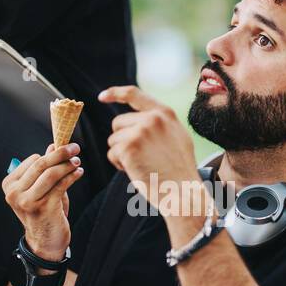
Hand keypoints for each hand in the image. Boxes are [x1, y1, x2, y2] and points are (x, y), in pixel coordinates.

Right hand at [2, 143, 83, 260]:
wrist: (45, 242)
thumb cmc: (43, 213)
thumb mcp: (40, 189)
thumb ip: (44, 169)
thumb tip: (52, 146)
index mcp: (9, 186)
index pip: (31, 161)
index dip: (50, 154)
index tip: (65, 149)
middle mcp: (15, 193)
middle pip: (41, 165)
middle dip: (60, 154)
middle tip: (75, 148)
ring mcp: (28, 201)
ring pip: (51, 173)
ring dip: (67, 165)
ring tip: (77, 162)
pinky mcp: (44, 207)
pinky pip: (61, 185)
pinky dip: (72, 176)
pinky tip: (78, 172)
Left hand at [98, 85, 199, 217]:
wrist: (183, 192)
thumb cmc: (180, 171)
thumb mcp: (177, 137)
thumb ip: (160, 123)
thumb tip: (141, 117)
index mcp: (164, 113)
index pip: (134, 94)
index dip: (115, 93)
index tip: (102, 97)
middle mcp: (152, 118)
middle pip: (118, 123)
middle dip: (122, 140)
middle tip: (139, 157)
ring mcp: (140, 132)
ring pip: (113, 139)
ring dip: (120, 154)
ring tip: (140, 165)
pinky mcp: (129, 147)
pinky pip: (112, 153)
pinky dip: (119, 164)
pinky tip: (135, 171)